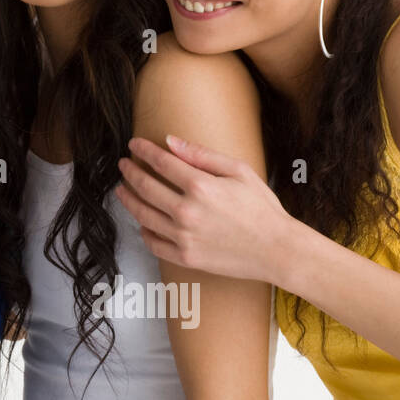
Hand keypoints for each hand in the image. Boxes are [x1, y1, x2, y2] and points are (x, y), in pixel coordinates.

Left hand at [113, 135, 293, 284]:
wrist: (278, 250)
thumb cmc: (262, 208)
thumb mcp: (239, 171)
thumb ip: (202, 155)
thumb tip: (170, 141)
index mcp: (201, 186)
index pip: (161, 162)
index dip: (143, 151)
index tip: (133, 145)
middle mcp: (187, 212)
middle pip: (145, 187)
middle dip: (130, 173)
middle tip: (123, 165)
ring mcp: (184, 237)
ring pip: (143, 215)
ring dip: (128, 200)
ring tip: (122, 190)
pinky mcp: (186, 257)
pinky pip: (154, 243)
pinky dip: (143, 231)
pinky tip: (141, 223)